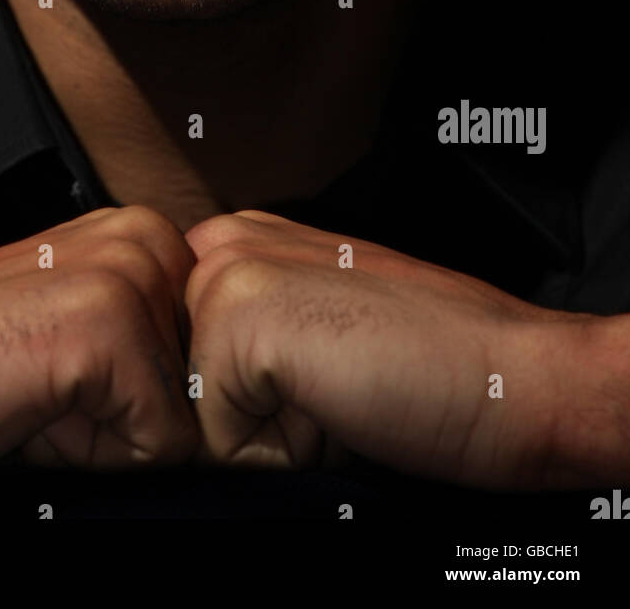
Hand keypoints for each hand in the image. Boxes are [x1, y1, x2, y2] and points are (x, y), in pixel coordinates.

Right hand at [0, 205, 196, 503]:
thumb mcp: (69, 332)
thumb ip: (144, 331)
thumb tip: (216, 383)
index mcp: (135, 231)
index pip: (207, 349)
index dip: (141, 393)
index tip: (64, 378)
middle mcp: (140, 235)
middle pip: (203, 381)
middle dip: (135, 411)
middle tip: (45, 390)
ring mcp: (125, 273)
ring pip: (186, 415)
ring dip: (114, 432)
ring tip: (34, 395)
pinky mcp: (106, 327)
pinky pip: (163, 445)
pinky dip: (99, 457)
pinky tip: (30, 412)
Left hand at [185, 210, 614, 487]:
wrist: (513, 375)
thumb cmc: (434, 360)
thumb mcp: (317, 330)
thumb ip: (249, 332)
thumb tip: (189, 393)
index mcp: (245, 238)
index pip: (178, 353)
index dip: (245, 398)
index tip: (319, 373)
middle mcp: (229, 242)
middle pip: (178, 382)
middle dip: (246, 412)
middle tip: (334, 381)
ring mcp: (230, 272)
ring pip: (193, 414)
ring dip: (263, 432)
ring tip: (338, 388)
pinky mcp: (240, 318)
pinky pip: (218, 444)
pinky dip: (279, 453)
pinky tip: (339, 403)